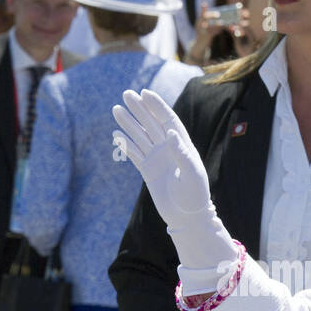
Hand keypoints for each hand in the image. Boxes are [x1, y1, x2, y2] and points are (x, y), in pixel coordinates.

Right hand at [112, 89, 238, 269]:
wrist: (187, 217)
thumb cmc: (195, 196)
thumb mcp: (191, 174)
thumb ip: (181, 153)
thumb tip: (171, 132)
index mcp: (182, 145)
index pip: (168, 119)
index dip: (156, 106)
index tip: (145, 93)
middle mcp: (169, 149)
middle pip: (151, 123)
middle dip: (139, 108)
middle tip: (126, 94)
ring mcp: (157, 159)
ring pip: (140, 136)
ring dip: (129, 123)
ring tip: (116, 109)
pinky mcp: (148, 171)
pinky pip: (135, 154)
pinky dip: (126, 145)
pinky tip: (116, 135)